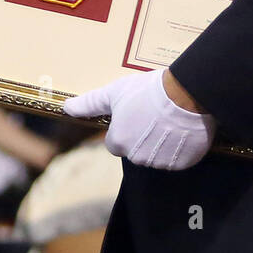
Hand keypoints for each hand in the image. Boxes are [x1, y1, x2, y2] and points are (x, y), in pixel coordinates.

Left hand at [63, 69, 216, 170]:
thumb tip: (67, 108)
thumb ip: (91, 103)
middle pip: (136, 151)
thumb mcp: (115, 91)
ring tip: (170, 121)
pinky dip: (180, 148)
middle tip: (154, 115)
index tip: (136, 114)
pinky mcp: (182, 162)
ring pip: (157, 157)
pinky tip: (183, 130)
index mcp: (119, 142)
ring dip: (161, 144)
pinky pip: (178, 159)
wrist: (185, 92)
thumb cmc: (147, 90)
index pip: (115, 142)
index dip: (125, 128)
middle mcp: (138, 157)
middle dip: (143, 137)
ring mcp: (161, 162)